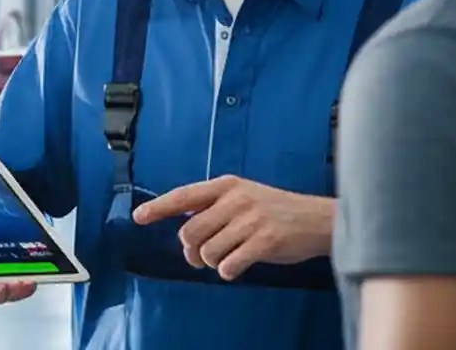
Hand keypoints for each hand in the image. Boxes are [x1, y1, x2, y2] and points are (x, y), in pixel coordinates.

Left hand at [132, 174, 333, 280]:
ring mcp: (250, 219)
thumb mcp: (243, 197)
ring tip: (225, 259)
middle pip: (190, 231)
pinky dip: (227, 270)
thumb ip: (214, 209)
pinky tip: (236, 266)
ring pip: (207, 251)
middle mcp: (235, 199)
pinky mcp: (265, 241)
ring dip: (211, 262)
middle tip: (201, 257)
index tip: (139, 216)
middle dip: (190, 250)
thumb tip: (184, 231)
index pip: (184, 196)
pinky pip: (229, 264)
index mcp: (227, 185)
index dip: (159, 207)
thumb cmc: (275, 211)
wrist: (317, 219)